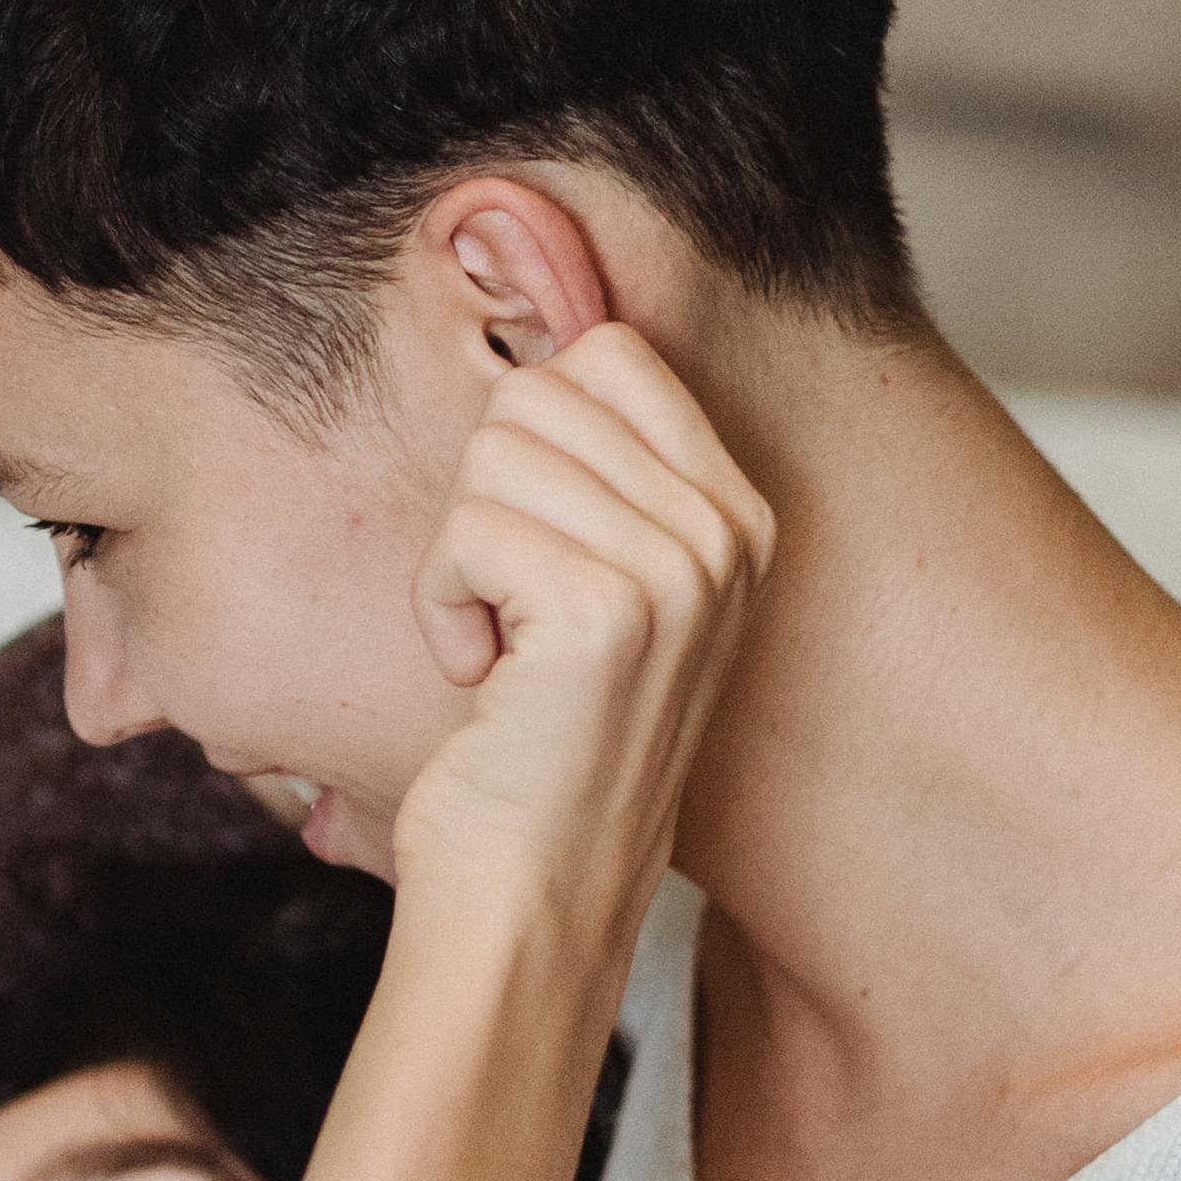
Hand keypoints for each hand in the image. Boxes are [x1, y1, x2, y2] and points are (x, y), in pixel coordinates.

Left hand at [391, 320, 775, 960]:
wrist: (535, 892)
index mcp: (738, 512)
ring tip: (502, 652)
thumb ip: (588, 461)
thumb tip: (516, 288)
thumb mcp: (595, 583)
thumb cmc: (535, 742)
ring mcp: (681, 569)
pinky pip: (468, 529)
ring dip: (459, 560)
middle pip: (538, 394)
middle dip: (484, 501)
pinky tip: (484, 680)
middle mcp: (728, 532)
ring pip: (494, 453)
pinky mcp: (609, 612)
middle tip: (512, 613)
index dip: (526, 443)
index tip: (536, 554)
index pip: (607, 352)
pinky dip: (442, 606)